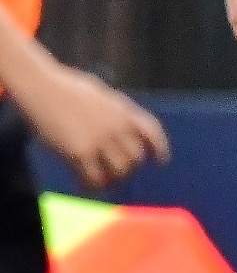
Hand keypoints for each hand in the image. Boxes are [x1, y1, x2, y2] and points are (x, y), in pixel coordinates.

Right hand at [19, 64, 169, 187]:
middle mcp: (116, 126)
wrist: (40, 86)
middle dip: (129, 168)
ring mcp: (99, 140)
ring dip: (113, 179)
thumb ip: (115, 111)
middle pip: (136, 157)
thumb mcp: (101, 95)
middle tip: (117, 173)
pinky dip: (92, 186)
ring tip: (103, 182)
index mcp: (124, 110)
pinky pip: (93, 177)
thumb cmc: (65, 86)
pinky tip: (85, 187)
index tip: (161, 161)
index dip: (159, 149)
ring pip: (119, 170)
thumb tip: (122, 124)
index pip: (152, 132)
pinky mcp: (79, 152)